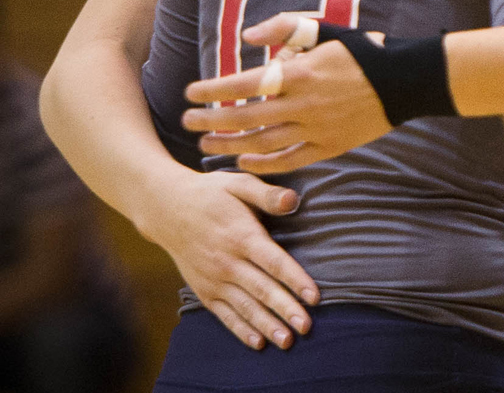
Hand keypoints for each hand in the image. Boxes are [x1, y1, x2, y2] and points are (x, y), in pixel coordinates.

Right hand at [138, 170, 316, 350]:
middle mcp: (227, 262)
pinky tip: (258, 342)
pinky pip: (224, 313)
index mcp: (241, 236)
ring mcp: (214, 279)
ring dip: (266, 325)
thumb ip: (267, 194)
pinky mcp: (203, 289)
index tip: (314, 297)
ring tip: (287, 341)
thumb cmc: (210, 194)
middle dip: (285, 310)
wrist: (166, 209)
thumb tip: (293, 200)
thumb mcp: (238, 183)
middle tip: (306, 327)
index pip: (274, 262)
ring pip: (245, 306)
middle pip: (262, 290)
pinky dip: (240, 329)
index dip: (295, 280)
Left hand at [183, 24, 390, 173]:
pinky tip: (244, 162)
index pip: (244, 85)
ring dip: (230, 145)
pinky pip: (290, 160)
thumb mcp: (325, 30)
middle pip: (246, 118)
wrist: (406, 80)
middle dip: (211, 121)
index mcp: (301, 73)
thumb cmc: (363, 51)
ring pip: (263, 142)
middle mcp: (304, 104)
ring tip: (207, 146)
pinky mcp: (330, 146)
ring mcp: (317, 128)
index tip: (190, 92)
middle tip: (187, 123)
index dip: (213, 90)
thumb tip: (247, 36)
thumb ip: (284, 28)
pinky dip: (264, 164)